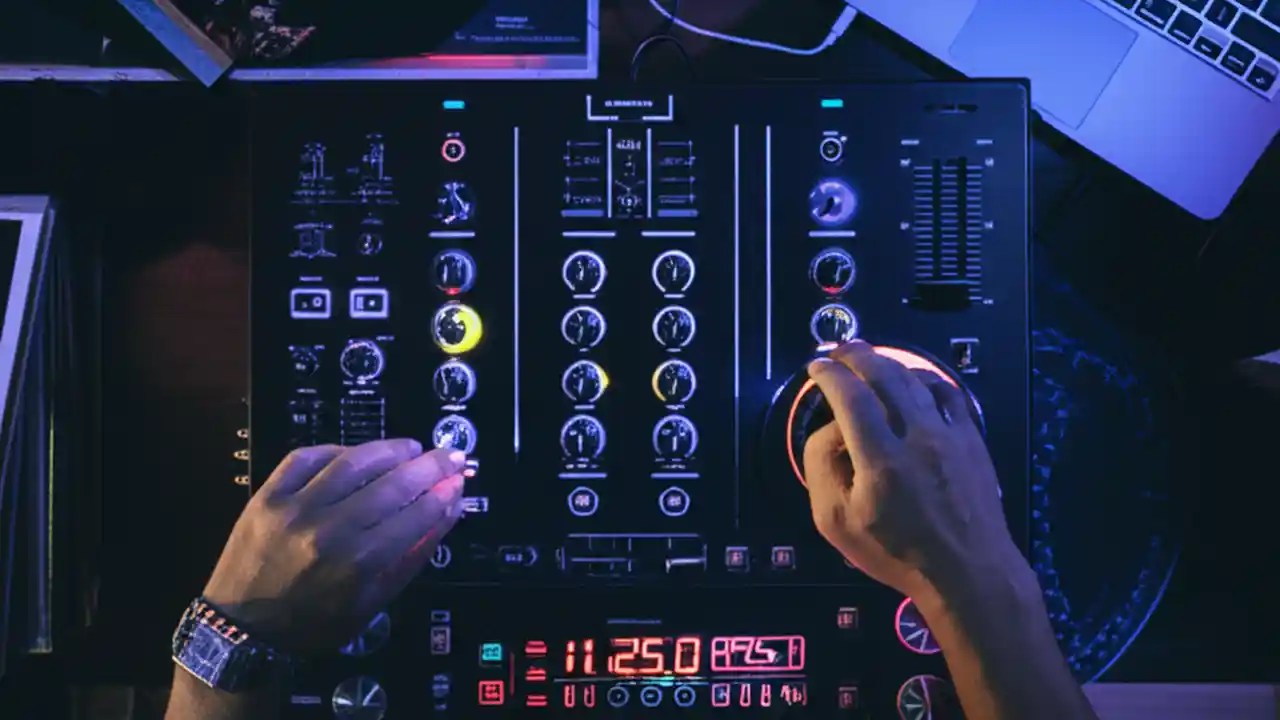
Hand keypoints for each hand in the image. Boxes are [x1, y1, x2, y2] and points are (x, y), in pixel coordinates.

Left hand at [201, 439, 466, 652]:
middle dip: (429, 466)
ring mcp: (295, 508)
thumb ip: (413, 555)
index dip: (443, 492)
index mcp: (358, 564)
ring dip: (388, 450)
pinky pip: (306, 458)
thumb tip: (449, 508)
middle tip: (449, 455)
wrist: (241, 631)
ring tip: (410, 447)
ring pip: (352, 462)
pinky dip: (336, 450)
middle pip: (391, 485)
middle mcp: (329, 530)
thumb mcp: (372, 603)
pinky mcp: (266, 496)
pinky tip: (356, 453)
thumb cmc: (314, 624)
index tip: (459, 478)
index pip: (416, 514)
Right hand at [803, 341, 1018, 598]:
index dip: (830, 375)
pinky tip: (913, 380)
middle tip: (839, 352)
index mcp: (881, 460)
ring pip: (916, 379)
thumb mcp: (836, 523)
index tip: (816, 368)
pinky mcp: (972, 438)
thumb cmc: (896, 552)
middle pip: (885, 375)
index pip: (851, 397)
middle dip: (856, 356)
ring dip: (888, 362)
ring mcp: (950, 434)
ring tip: (869, 360)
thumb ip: (822, 469)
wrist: (968, 571)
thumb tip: (831, 430)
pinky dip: (925, 377)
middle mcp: (918, 437)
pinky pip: (948, 392)